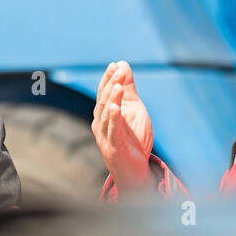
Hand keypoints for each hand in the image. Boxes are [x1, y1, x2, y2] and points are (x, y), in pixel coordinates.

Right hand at [92, 61, 153, 192]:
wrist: (135, 171)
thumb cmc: (132, 140)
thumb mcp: (134, 110)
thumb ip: (129, 89)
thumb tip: (123, 64)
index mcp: (104, 114)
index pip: (103, 93)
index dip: (108, 79)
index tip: (115, 65)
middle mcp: (100, 124)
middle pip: (103, 101)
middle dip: (110, 85)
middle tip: (117, 71)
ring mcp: (105, 136)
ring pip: (106, 115)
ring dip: (112, 99)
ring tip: (118, 86)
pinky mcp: (113, 148)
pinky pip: (113, 131)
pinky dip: (114, 118)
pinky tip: (116, 107)